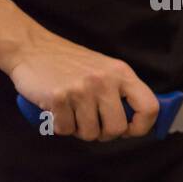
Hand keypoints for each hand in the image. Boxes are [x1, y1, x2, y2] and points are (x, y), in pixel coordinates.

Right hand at [8, 29, 157, 140]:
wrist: (32, 47)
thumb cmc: (71, 63)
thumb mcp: (106, 70)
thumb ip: (122, 92)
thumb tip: (136, 124)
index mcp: (122, 74)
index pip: (150, 108)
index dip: (142, 126)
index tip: (129, 130)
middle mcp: (105, 81)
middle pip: (117, 128)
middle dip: (105, 134)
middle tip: (94, 125)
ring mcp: (81, 89)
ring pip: (90, 133)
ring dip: (80, 130)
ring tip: (73, 114)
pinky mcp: (58, 97)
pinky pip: (66, 129)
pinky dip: (60, 126)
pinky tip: (58, 111)